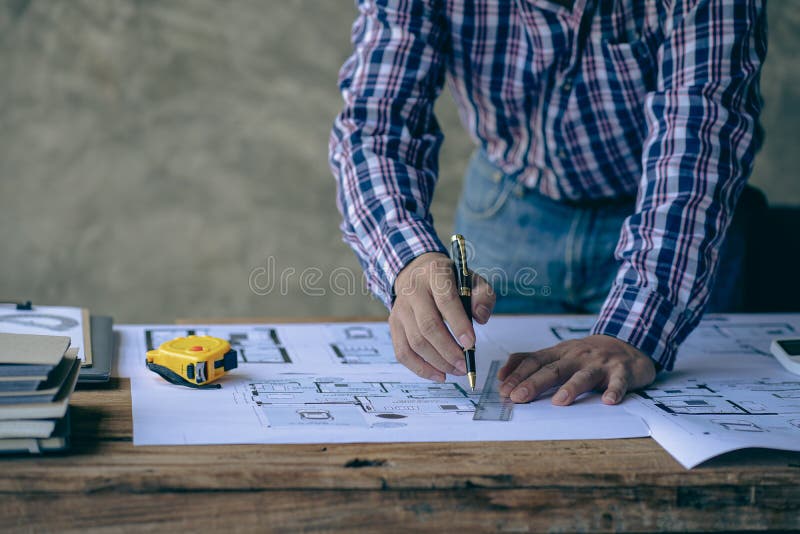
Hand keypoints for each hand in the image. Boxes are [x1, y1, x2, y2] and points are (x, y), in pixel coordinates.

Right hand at [389, 252, 495, 381]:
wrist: (417, 272)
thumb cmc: (450, 280)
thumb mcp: (471, 280)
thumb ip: (483, 296)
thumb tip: (481, 318)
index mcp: (435, 274)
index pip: (445, 300)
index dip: (458, 324)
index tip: (471, 344)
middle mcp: (413, 290)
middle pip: (428, 326)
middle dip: (448, 350)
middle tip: (464, 365)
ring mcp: (400, 308)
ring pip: (415, 342)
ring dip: (437, 362)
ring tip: (456, 370)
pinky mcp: (394, 324)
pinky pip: (403, 352)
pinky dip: (420, 368)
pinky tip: (438, 375)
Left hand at [498, 335, 656, 404]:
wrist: (626, 344)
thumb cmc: (585, 354)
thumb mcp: (557, 354)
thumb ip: (530, 361)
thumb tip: (501, 375)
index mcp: (559, 353)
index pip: (534, 362)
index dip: (518, 375)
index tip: (503, 390)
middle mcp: (576, 356)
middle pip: (553, 370)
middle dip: (534, 383)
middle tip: (518, 397)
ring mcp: (599, 363)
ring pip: (583, 375)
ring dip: (571, 388)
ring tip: (559, 401)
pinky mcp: (621, 371)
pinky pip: (618, 381)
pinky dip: (614, 390)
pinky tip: (609, 401)